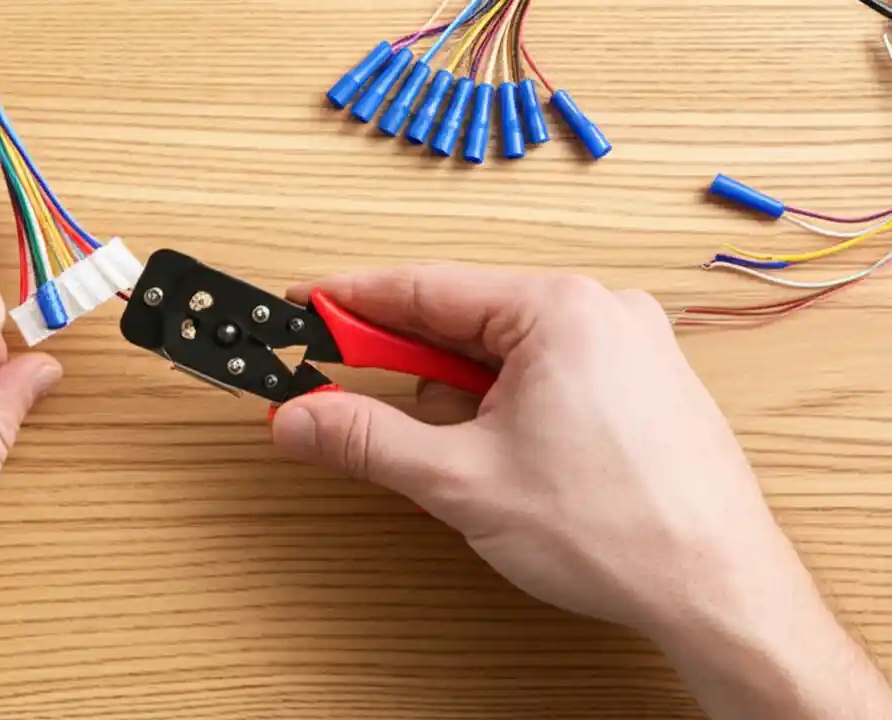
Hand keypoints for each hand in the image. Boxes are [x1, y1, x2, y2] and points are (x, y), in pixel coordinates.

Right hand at [271, 266, 891, 718]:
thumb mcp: (461, 481)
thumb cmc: (618, 530)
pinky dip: (502, 404)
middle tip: (343, 389)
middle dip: (403, 359)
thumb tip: (299, 417)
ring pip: (504, 352)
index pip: (424, 286)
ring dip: (457, 394)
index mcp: (558, 309)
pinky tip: (495, 452)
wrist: (717, 591)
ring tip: (448, 454)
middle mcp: (600, 312)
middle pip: (464, 318)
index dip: (350, 299)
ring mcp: (627, 347)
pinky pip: (546, 373)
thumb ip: (366, 440)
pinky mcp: (639, 384)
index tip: (303, 308)